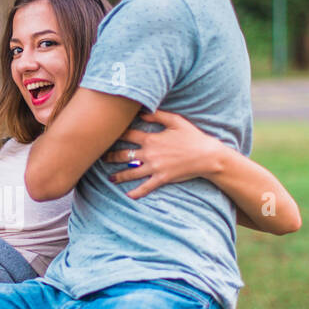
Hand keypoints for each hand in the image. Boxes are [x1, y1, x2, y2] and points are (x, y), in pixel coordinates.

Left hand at [103, 109, 226, 199]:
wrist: (207, 155)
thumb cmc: (192, 136)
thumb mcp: (176, 121)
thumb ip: (157, 115)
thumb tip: (142, 112)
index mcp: (151, 138)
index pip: (127, 135)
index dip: (115, 134)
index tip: (105, 134)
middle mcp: (149, 153)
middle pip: (124, 155)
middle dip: (110, 157)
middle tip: (101, 158)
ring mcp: (155, 167)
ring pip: (131, 173)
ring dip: (118, 176)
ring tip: (110, 178)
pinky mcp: (161, 179)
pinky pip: (145, 187)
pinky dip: (136, 193)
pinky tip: (128, 196)